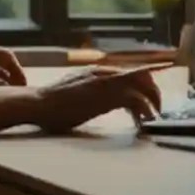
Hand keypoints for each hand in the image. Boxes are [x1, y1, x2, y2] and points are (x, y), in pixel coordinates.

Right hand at [33, 66, 162, 132]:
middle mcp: (105, 73)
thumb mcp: (79, 91)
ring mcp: (106, 83)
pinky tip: (141, 122)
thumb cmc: (54, 103)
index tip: (150, 101)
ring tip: (151, 118)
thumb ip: (94, 91)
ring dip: (151, 102)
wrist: (38, 103)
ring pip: (141, 85)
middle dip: (153, 93)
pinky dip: (142, 110)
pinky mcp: (104, 96)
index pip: (132, 72)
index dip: (145, 85)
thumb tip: (108, 100)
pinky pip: (134, 100)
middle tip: (156, 111)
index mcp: (99, 71)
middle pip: (142, 75)